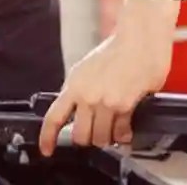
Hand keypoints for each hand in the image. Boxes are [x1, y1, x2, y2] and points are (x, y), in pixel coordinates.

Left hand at [38, 0, 178, 155]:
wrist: (140, 36)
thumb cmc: (119, 48)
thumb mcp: (89, 68)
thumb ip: (82, 90)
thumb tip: (81, 111)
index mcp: (74, 84)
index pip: (54, 117)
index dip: (47, 137)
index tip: (46, 149)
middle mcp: (86, 95)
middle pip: (80, 136)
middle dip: (88, 139)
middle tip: (96, 134)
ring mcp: (104, 102)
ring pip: (100, 138)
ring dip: (108, 138)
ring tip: (114, 130)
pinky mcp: (124, 105)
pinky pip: (121, 132)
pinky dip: (124, 135)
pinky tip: (126, 130)